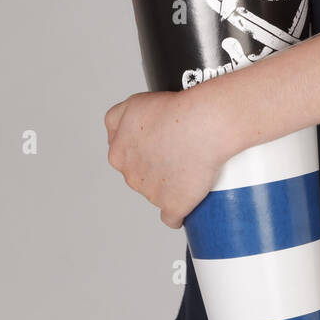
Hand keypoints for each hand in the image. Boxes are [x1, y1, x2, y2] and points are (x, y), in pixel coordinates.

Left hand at [104, 87, 232, 227]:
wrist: (202, 126)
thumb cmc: (176, 111)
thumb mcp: (134, 102)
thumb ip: (117, 118)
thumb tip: (116, 134)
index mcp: (118, 153)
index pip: (125, 157)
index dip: (143, 148)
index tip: (159, 142)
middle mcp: (131, 175)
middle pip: (140, 175)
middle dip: (155, 166)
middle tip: (177, 150)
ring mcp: (151, 193)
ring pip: (157, 193)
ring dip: (169, 184)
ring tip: (190, 165)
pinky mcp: (173, 205)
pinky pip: (172, 217)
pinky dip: (179, 212)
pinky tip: (186, 201)